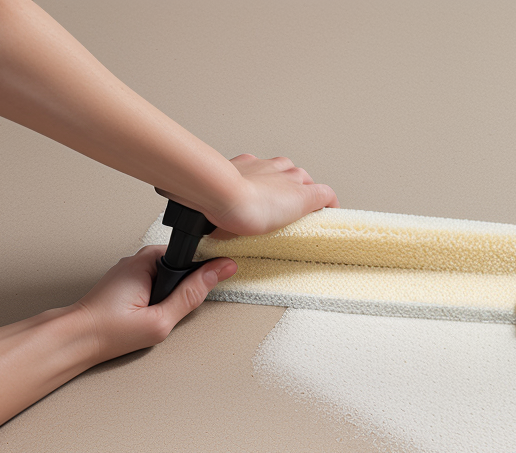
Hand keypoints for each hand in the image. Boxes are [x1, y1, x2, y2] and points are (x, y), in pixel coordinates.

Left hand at [71, 245, 236, 364]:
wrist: (75, 340)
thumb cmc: (109, 331)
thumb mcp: (160, 319)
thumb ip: (191, 295)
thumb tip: (219, 272)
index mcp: (147, 261)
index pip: (190, 256)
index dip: (203, 273)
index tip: (206, 289)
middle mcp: (138, 259)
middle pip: (180, 266)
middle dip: (183, 288)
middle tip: (169, 310)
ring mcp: (130, 269)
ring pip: (167, 275)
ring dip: (169, 294)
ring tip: (155, 314)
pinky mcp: (126, 280)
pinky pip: (154, 281)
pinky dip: (157, 296)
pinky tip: (146, 312)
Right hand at [161, 154, 339, 238]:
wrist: (222, 194)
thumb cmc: (208, 198)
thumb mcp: (202, 200)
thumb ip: (199, 206)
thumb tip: (185, 222)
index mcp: (246, 166)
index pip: (264, 171)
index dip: (266, 185)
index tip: (263, 197)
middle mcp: (269, 168)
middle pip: (288, 174)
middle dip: (288, 189)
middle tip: (284, 209)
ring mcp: (288, 181)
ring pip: (305, 183)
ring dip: (306, 197)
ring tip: (306, 214)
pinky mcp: (303, 196)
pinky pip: (326, 196)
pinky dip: (329, 205)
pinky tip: (330, 212)